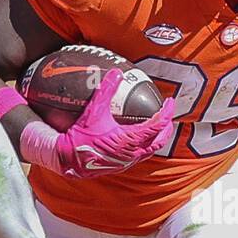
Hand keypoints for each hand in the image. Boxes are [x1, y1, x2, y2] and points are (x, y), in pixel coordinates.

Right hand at [55, 68, 175, 177]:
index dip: (166, 112)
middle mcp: (132, 152)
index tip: (170, 102)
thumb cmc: (80, 137)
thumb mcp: (93, 111)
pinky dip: (146, 145)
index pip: (157, 125)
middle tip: (167, 114)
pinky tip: (140, 139)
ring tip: (159, 126)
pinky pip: (141, 155)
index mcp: (129, 139)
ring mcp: (127, 161)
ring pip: (151, 150)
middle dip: (166, 127)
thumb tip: (116, 72)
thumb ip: (105, 91)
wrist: (68, 159)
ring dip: (157, 137)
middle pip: (159, 140)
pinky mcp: (121, 166)